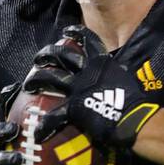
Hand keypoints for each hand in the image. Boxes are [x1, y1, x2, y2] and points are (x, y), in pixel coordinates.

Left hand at [26, 35, 159, 148]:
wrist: (135, 118)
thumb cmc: (136, 103)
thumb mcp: (125, 79)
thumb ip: (114, 74)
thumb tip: (117, 73)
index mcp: (101, 62)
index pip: (87, 39)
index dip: (75, 33)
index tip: (66, 31)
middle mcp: (87, 70)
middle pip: (59, 54)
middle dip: (45, 54)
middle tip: (38, 59)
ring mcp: (79, 88)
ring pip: (49, 77)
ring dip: (35, 80)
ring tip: (28, 85)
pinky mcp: (75, 108)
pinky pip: (54, 116)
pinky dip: (44, 125)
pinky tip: (37, 132)